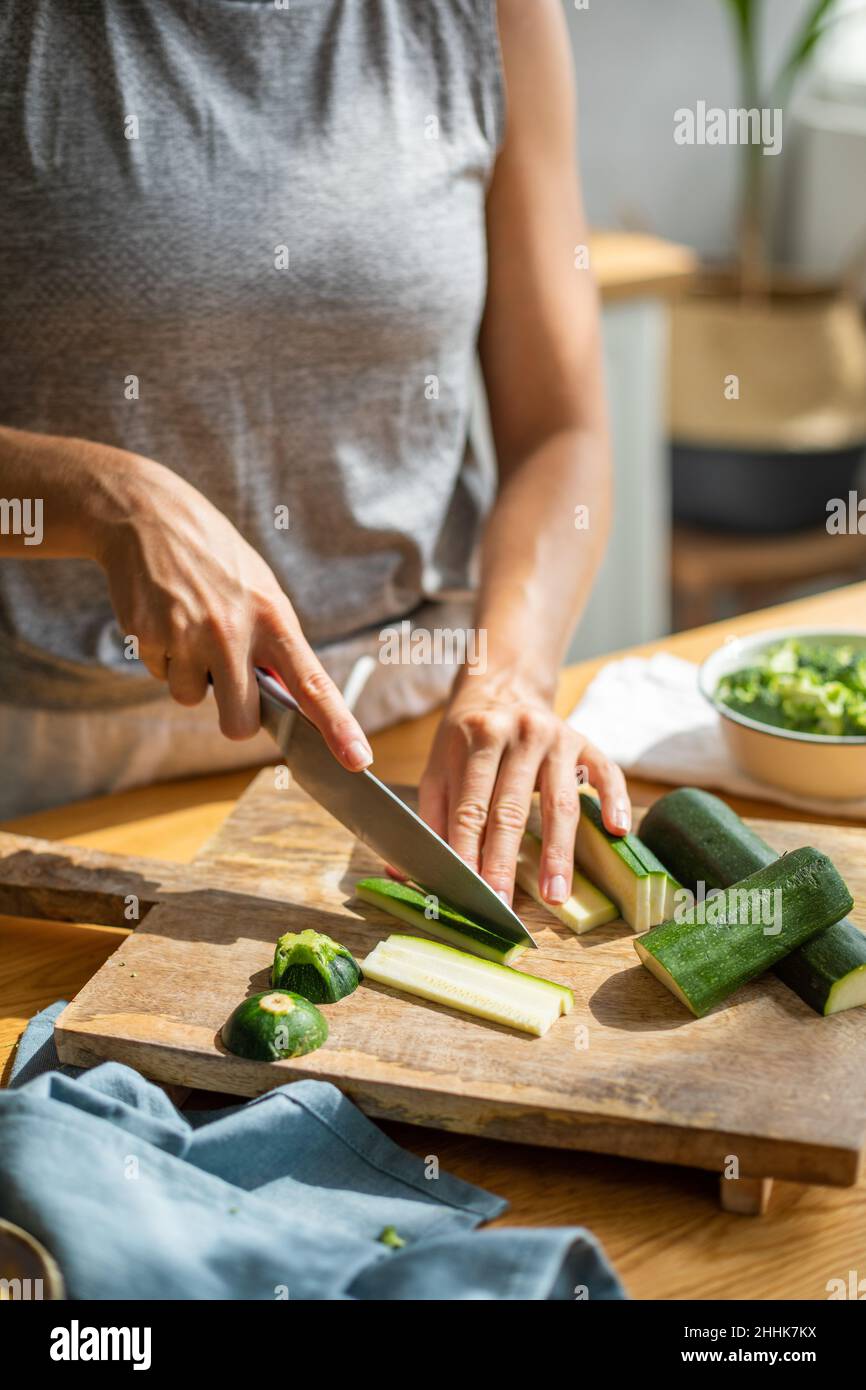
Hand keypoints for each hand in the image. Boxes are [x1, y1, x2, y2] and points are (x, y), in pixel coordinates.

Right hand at [94, 452, 372, 766]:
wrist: (149, 516)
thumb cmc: (217, 560)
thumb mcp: (261, 591)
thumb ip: (275, 645)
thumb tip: (287, 700)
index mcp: (274, 618)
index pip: (313, 684)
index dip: (337, 726)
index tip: (358, 760)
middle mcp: (234, 632)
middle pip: (239, 722)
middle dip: (233, 716)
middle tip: (227, 680)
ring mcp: (189, 637)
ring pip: (191, 699)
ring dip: (191, 676)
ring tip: (191, 626)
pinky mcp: (150, 637)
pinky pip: (161, 674)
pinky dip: (163, 656)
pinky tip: (166, 617)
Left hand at [419, 673, 629, 906]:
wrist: (503, 688)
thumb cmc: (465, 741)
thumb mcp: (439, 768)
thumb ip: (432, 819)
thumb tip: (412, 872)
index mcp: (477, 738)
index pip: (470, 808)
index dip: (468, 853)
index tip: (468, 893)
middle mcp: (519, 734)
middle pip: (511, 809)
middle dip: (504, 862)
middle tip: (503, 907)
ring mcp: (557, 738)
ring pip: (560, 801)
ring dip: (558, 853)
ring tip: (555, 896)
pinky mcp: (585, 742)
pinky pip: (606, 773)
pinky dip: (615, 800)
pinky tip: (619, 830)